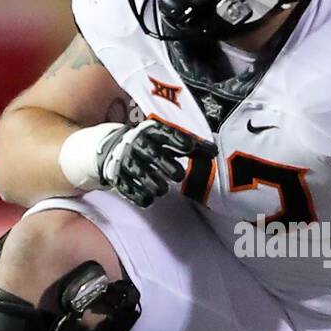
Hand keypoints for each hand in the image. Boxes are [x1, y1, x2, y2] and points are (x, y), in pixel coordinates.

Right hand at [97, 119, 215, 207]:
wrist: (116, 149)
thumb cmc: (152, 145)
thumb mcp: (168, 140)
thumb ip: (191, 145)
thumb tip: (214, 152)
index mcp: (151, 131)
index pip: (166, 133)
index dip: (179, 140)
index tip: (190, 147)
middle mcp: (137, 143)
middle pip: (154, 155)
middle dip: (169, 167)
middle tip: (178, 176)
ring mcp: (125, 160)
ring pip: (142, 175)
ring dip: (156, 185)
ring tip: (162, 189)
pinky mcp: (117, 176)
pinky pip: (129, 189)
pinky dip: (141, 197)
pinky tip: (149, 199)